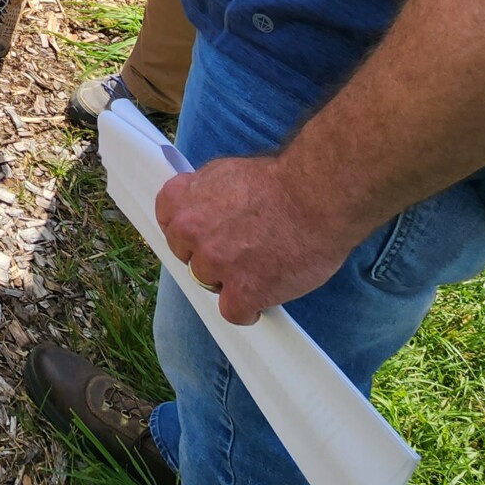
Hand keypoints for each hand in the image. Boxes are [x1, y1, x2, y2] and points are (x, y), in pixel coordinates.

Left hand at [156, 155, 360, 325]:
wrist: (317, 196)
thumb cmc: (280, 182)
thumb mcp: (226, 172)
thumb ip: (203, 193)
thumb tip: (197, 207)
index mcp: (182, 200)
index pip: (167, 222)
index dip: (189, 232)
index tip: (203, 236)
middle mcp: (190, 231)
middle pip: (188, 256)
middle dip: (209, 256)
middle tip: (239, 252)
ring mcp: (214, 264)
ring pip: (209, 284)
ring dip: (230, 281)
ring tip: (260, 268)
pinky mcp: (242, 292)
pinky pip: (234, 312)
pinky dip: (249, 309)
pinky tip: (263, 296)